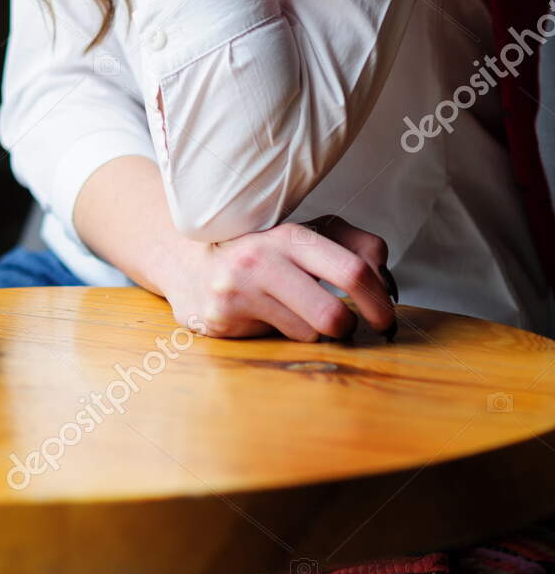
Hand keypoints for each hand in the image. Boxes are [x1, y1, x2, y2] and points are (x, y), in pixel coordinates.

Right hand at [158, 214, 398, 341]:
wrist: (186, 256)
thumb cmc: (259, 247)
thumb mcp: (305, 233)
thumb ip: (353, 245)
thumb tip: (384, 278)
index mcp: (289, 234)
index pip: (352, 271)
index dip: (378, 301)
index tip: (386, 316)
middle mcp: (262, 259)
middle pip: (333, 316)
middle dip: (351, 327)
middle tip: (350, 326)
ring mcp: (238, 291)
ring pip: (308, 334)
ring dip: (312, 329)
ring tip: (294, 311)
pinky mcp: (221, 318)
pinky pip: (277, 340)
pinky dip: (282, 332)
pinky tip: (265, 315)